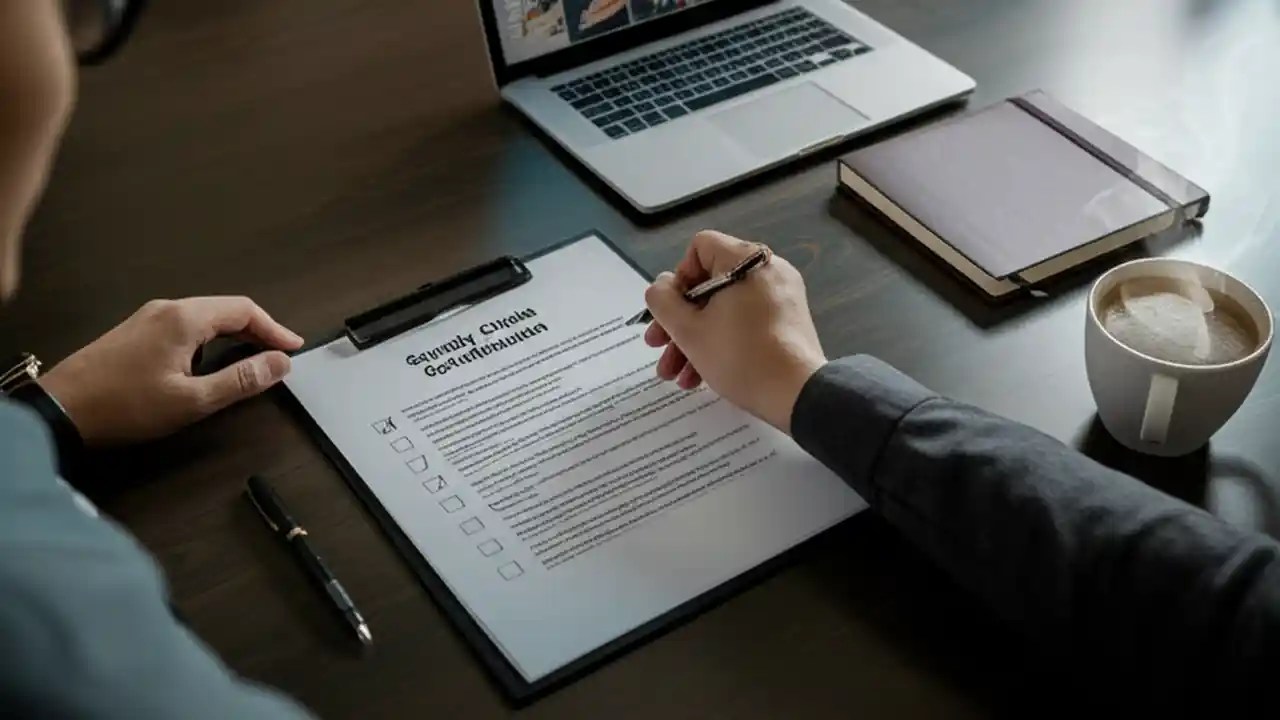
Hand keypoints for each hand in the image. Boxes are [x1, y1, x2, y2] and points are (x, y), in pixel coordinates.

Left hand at [39, 296, 303, 445]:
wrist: (60, 410)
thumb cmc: (125, 406)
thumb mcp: (192, 400)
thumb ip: (241, 380)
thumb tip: (280, 364)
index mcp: (185, 319)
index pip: (244, 310)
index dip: (275, 328)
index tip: (294, 348)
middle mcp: (168, 309)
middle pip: (226, 309)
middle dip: (258, 329)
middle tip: (279, 354)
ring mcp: (148, 318)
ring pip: (205, 316)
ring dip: (234, 333)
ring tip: (253, 357)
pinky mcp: (136, 332)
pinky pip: (186, 325)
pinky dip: (211, 337)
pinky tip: (212, 360)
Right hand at [643, 231, 826, 433]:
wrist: (798, 394)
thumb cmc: (739, 356)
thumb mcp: (688, 330)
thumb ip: (663, 301)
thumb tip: (662, 285)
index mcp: (745, 260)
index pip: (700, 247)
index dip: (678, 277)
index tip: (671, 311)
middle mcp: (768, 270)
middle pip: (709, 284)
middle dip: (678, 321)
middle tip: (658, 347)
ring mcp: (781, 295)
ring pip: (725, 308)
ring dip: (695, 339)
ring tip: (675, 375)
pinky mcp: (788, 320)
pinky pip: (747, 321)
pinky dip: (723, 341)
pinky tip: (700, 377)